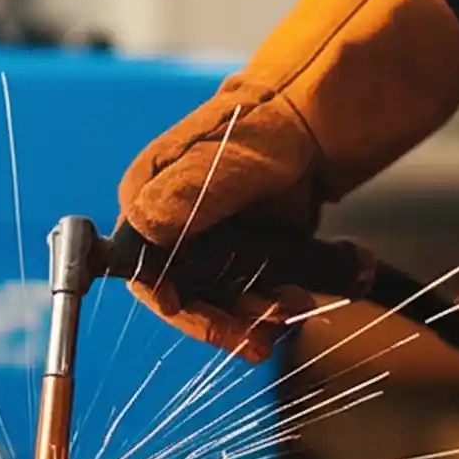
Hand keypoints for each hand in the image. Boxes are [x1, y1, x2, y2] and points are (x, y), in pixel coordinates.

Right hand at [113, 0, 458, 362]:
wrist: (313, 119)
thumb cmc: (267, 128)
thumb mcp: (228, 162)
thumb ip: (189, 196)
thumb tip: (145, 227)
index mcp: (148, 200)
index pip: (145, 271)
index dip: (172, 303)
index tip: (200, 319)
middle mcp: (168, 225)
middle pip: (185, 294)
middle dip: (226, 319)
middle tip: (260, 339)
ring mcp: (203, 241)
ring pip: (220, 298)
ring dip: (256, 312)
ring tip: (296, 309)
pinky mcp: (235, 250)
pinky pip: (247, 289)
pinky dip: (272, 300)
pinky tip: (301, 300)